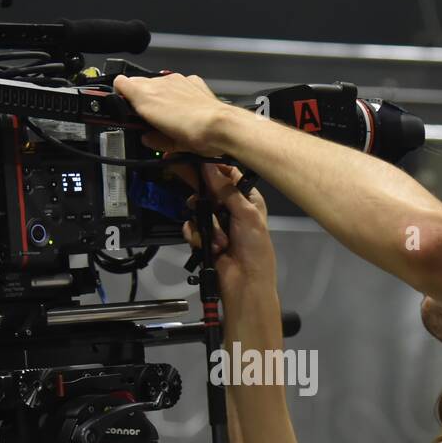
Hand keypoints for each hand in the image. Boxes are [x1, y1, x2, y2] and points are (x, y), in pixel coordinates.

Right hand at [112, 73, 232, 156]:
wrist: (220, 126)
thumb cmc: (192, 130)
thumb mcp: (163, 138)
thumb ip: (149, 134)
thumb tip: (145, 136)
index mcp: (146, 94)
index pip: (122, 84)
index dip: (121, 97)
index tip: (125, 111)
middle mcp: (160, 83)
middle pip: (140, 85)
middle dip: (140, 100)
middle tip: (146, 118)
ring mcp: (177, 81)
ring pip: (158, 84)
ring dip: (158, 97)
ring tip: (168, 117)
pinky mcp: (192, 82)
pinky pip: (177, 84)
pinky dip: (176, 95)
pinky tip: (183, 110)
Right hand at [183, 163, 275, 306]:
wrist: (245, 283)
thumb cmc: (254, 248)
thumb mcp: (246, 214)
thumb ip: (226, 190)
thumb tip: (208, 166)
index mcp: (247, 198)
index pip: (227, 174)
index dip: (212, 167)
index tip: (195, 159)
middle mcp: (231, 208)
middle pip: (208, 190)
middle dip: (201, 195)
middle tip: (186, 183)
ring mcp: (216, 223)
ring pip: (197, 210)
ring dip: (206, 225)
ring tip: (220, 240)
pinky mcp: (204, 238)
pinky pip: (191, 228)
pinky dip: (196, 237)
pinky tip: (208, 246)